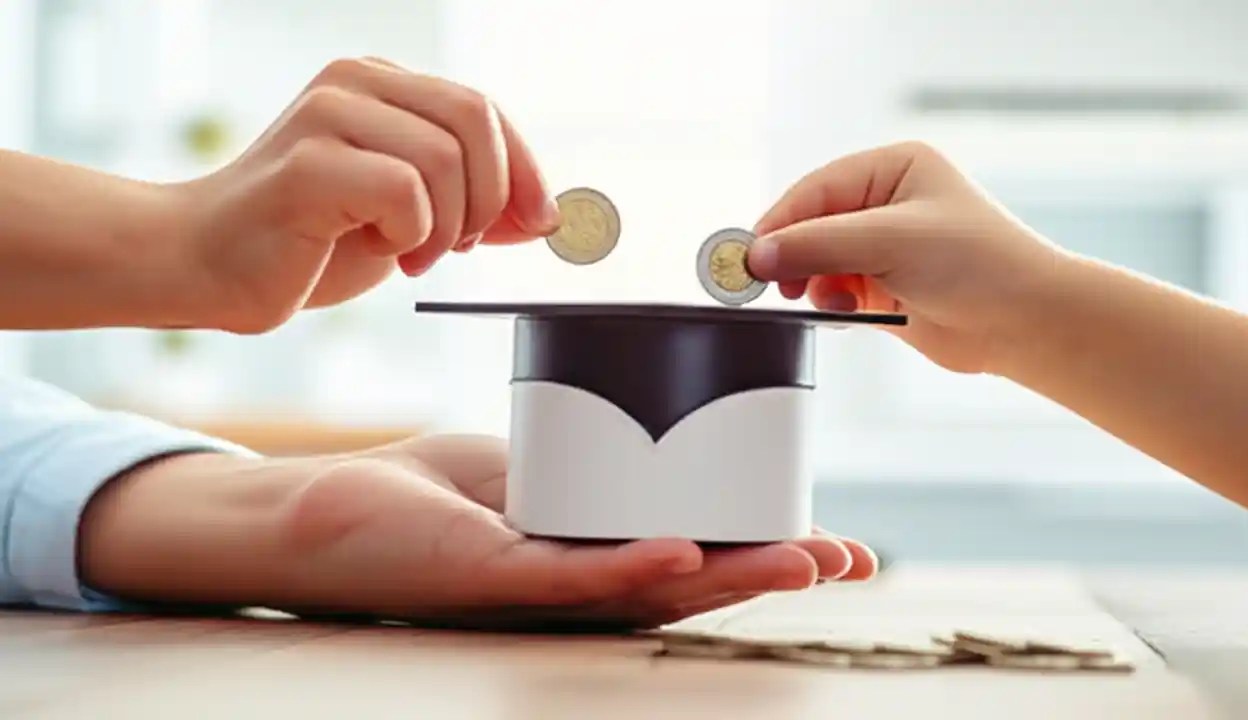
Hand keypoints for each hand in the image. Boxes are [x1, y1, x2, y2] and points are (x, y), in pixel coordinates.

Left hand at [79, 435, 877, 629]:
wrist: (327, 513)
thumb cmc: (429, 496)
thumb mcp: (529, 464)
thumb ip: (588, 459)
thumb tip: (654, 412)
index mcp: (593, 555)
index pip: (695, 556)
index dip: (765, 550)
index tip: (833, 542)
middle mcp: (576, 584)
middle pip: (690, 581)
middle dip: (771, 570)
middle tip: (845, 559)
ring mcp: (537, 589)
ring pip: (647, 591)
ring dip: (726, 577)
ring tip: (799, 560)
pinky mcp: (490, 578)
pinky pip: (568, 577)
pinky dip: (626, 565)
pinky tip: (680, 554)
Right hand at [173, 57, 560, 332]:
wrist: (210, 267)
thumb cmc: (305, 241)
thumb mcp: (410, 218)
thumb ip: (473, 206)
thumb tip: (544, 215)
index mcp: (380, 84)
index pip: (483, 107)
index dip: (525, 167)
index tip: (542, 221)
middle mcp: (353, 82)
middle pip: (475, 118)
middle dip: (490, 196)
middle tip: (459, 243)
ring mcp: (327, 114)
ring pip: (447, 159)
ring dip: (446, 226)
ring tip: (409, 251)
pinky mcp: (307, 161)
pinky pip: (405, 191)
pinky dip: (411, 234)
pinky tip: (380, 249)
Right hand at [746, 141, 1066, 373]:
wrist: (1028, 323)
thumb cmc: (981, 264)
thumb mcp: (891, 241)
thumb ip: (818, 245)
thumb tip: (759, 254)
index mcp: (893, 167)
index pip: (816, 190)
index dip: (779, 223)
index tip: (749, 256)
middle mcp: (886, 203)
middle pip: (811, 225)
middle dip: (793, 256)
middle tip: (769, 283)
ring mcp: (885, 247)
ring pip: (819, 262)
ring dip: (816, 284)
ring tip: (832, 300)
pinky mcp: (885, 287)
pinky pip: (835, 292)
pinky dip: (833, 304)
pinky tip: (849, 312)